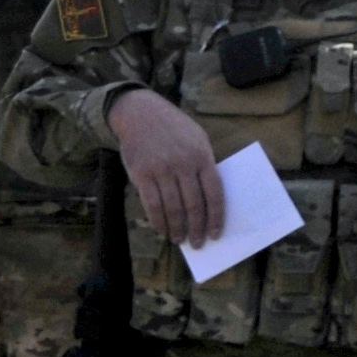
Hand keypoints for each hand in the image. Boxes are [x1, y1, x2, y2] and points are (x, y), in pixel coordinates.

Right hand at [109, 87, 224, 247]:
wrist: (140, 113)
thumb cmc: (173, 128)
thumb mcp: (197, 139)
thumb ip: (204, 165)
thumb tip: (209, 199)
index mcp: (202, 156)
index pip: (214, 194)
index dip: (216, 218)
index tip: (215, 234)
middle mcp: (183, 164)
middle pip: (193, 205)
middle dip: (196, 228)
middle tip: (197, 243)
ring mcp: (161, 169)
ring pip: (172, 208)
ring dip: (176, 228)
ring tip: (178, 239)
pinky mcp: (141, 174)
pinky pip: (151, 204)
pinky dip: (157, 221)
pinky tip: (161, 229)